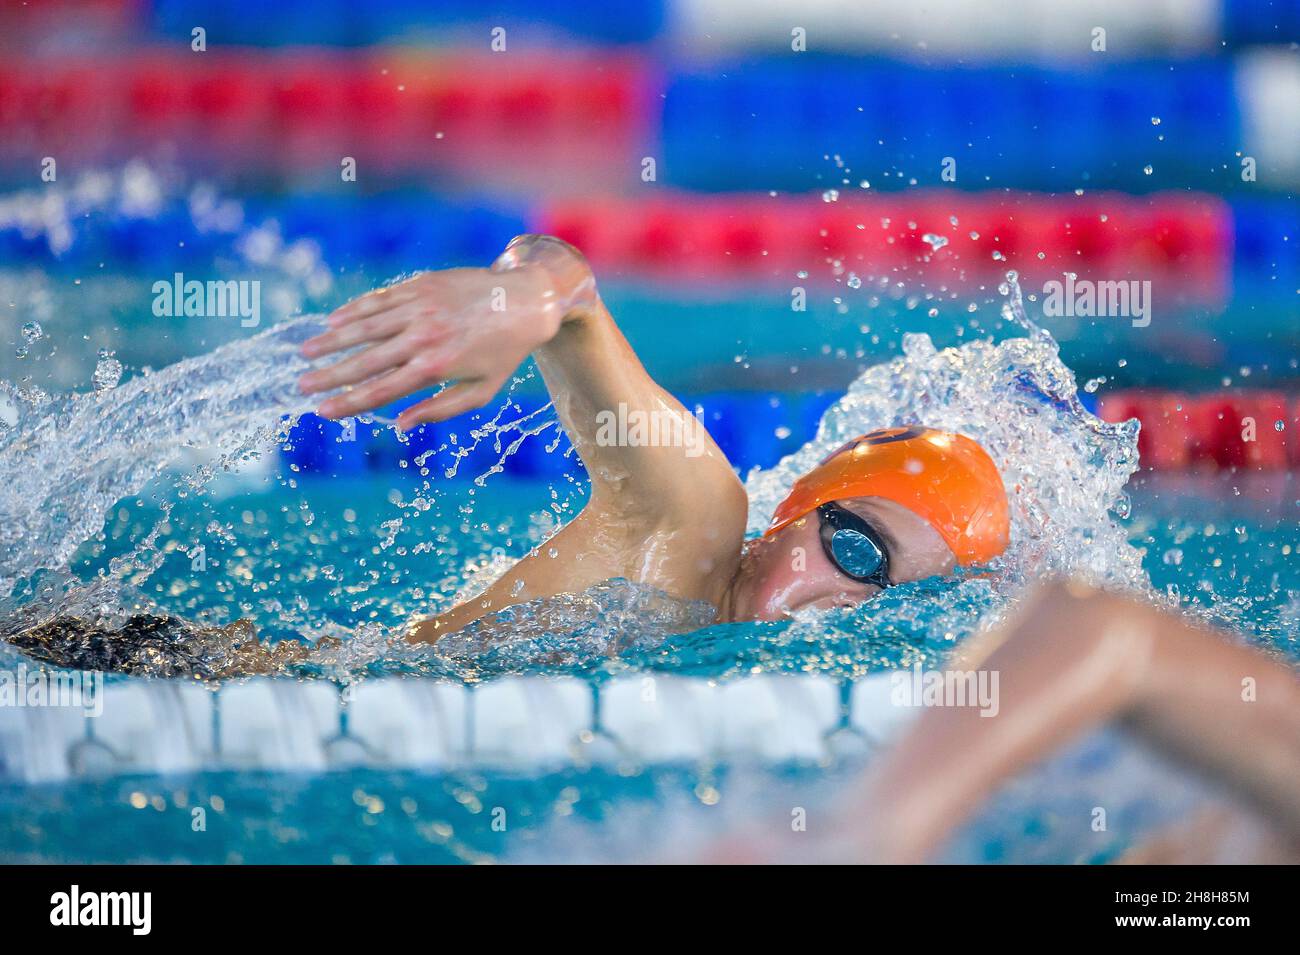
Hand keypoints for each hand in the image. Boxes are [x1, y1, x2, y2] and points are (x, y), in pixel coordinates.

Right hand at [298, 263, 564, 430]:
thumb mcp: (481, 391)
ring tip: (306, 352)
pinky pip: (379, 300)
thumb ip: (440, 409)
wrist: (526, 301)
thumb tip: (399, 425)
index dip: (348, 403)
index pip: (382, 390)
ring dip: (332, 340)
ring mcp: (419, 307)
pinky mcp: (420, 285)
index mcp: (436, 367)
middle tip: (302, 386)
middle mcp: (423, 336)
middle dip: (329, 375)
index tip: (322, 411)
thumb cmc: (503, 353)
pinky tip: (334, 321)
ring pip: (365, 326)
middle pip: (365, 360)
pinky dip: (354, 310)